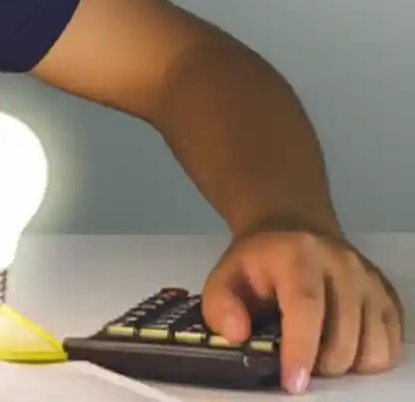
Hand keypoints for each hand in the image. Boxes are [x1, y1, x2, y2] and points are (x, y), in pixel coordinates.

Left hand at [201, 226, 404, 393]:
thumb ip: (219, 305)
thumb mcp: (225, 276)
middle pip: (343, 334)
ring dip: (345, 364)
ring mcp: (369, 279)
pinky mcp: (387, 294)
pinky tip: (343, 348)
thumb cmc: (257, 261)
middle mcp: (342, 263)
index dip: (301, 348)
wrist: (292, 228)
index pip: (306, 306)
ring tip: (319, 353)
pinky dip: (368, 358)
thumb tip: (238, 334)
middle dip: (320, 364)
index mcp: (297, 254)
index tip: (293, 381)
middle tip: (298, 363)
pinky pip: (390, 343)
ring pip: (372, 344)